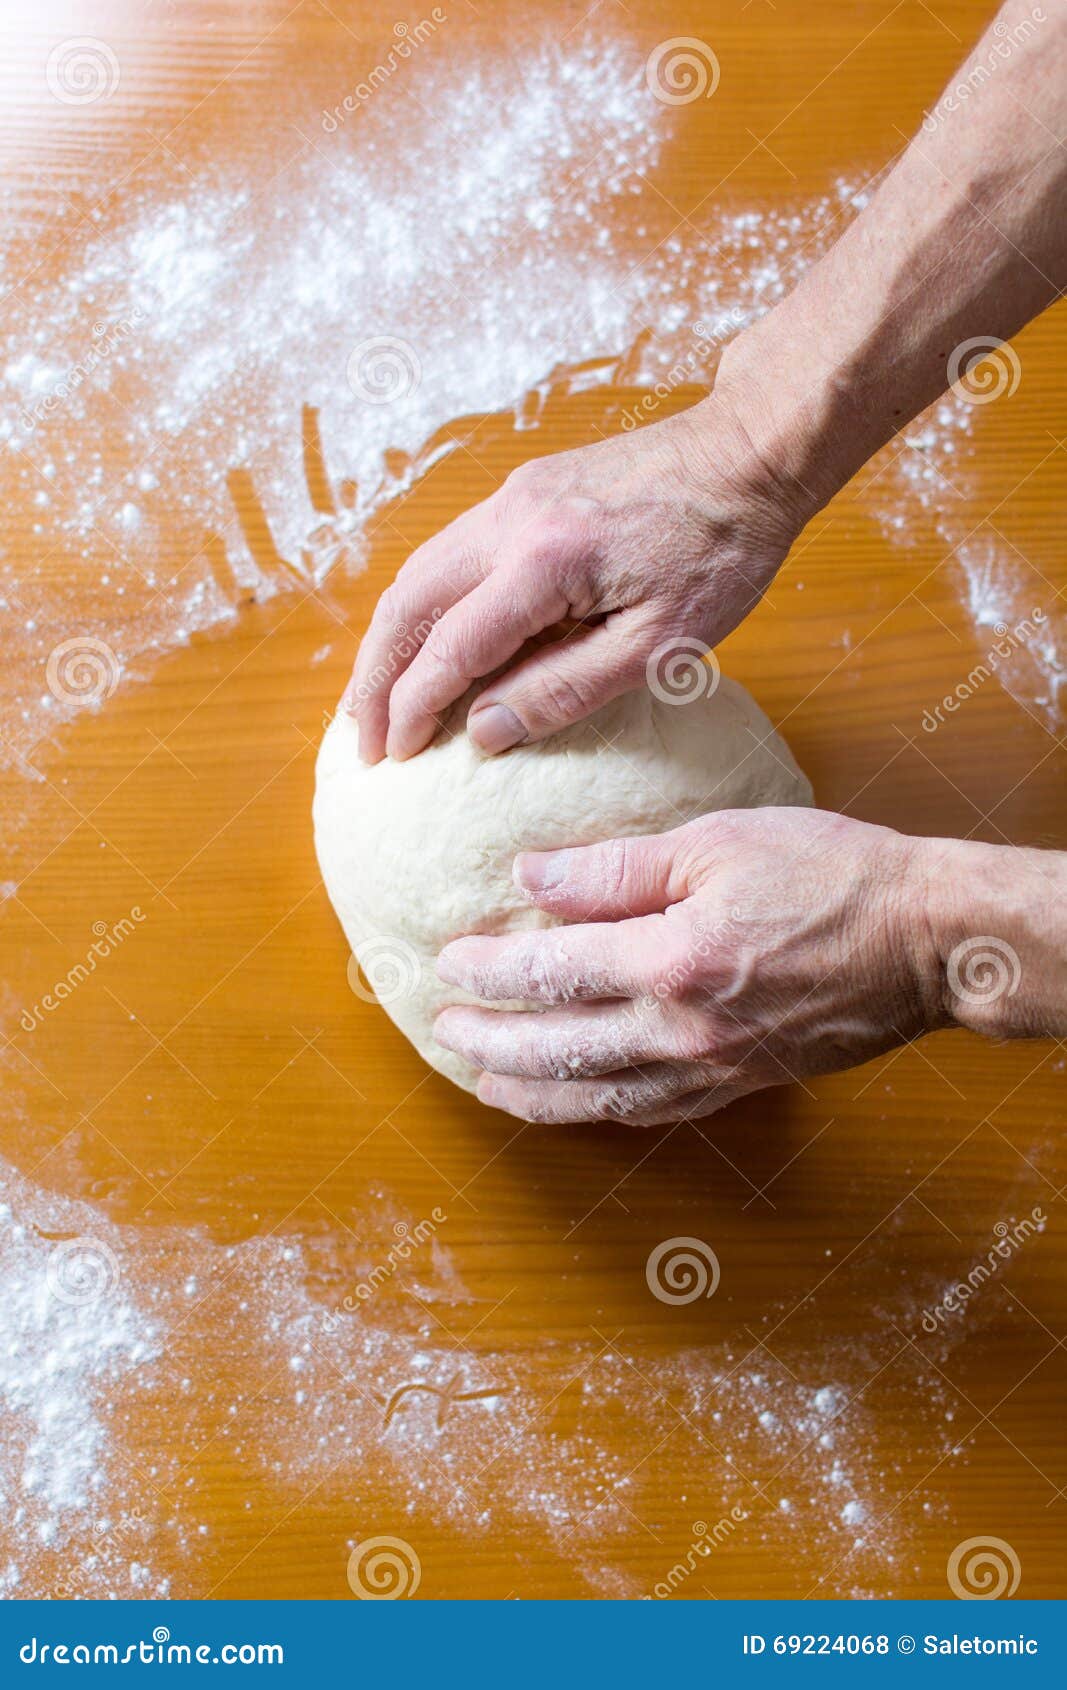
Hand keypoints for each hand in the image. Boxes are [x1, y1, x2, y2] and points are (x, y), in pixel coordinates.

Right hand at [345, 396, 809, 761]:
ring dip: (390, 642)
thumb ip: (565, 689)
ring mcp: (511, 498)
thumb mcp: (658, 645)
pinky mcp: (523, 491)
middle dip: (375, 680)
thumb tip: (483, 732)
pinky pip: (448, 554)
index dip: (415, 708)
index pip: (452, 648)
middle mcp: (509, 520)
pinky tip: (426, 643)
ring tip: (378, 700)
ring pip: (418, 574)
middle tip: (364, 741)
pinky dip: (422, 607)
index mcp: (544, 562)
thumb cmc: (721, 552)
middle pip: (408, 605)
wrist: (749, 452)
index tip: (395, 756)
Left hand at [432, 808, 945, 1124]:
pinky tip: (576, 1101)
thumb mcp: (719, 843)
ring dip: (531, 1094)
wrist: (925, 940)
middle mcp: (682, 1030)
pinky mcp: (740, 1084)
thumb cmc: (831, 873)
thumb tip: (534, 877)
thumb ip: (617, 868)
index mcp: (672, 961)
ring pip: (597, 1098)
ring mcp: (712, 1068)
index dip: (490, 970)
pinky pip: (651, 1111)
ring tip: (485, 1084)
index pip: (551, 972)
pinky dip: (598, 1110)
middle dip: (489, 1043)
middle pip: (557, 1050)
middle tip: (444, 1030)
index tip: (447, 961)